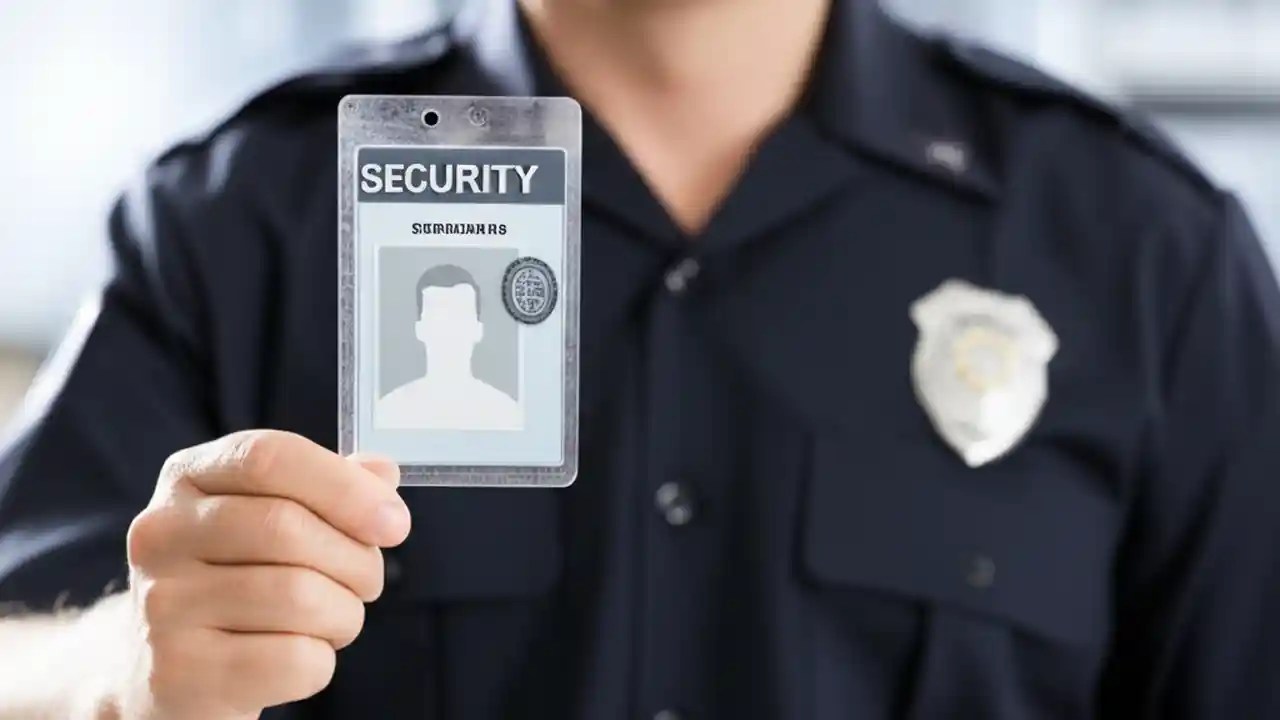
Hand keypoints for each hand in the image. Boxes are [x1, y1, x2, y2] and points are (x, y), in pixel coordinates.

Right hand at [115, 430, 409, 718]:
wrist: (169, 674)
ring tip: (333, 620)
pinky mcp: (177, 673)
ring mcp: (161, 605)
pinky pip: (291, 660)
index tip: (394, 522)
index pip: (270, 457)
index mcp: (188, 478)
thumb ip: (329, 490)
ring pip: (298, 597)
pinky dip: (320, 661)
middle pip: (288, 527)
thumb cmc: (239, 582)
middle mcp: (160, 534)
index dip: (345, 486)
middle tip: (368, 582)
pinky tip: (301, 657)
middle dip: (357, 560)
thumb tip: (383, 472)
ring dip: (344, 614)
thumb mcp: (273, 522)